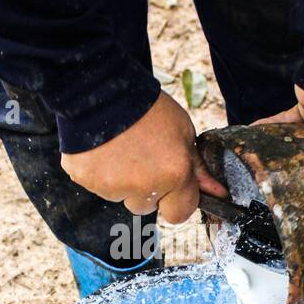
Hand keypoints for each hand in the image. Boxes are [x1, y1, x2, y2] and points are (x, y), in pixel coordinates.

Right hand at [61, 91, 226, 223]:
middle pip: (147, 207)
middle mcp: (144, 187)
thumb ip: (197, 167)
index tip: (171, 184)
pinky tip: (103, 149)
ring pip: (121, 197)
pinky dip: (99, 172)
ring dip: (122, 182)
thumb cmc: (148, 108)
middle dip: (147, 191)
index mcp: (174, 175)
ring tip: (121, 149)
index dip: (176, 199)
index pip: (180, 213)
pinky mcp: (86, 180)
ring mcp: (112, 187)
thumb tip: (217, 192)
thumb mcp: (183, 132)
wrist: (103, 90)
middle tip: (142, 158)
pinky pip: (97, 186)